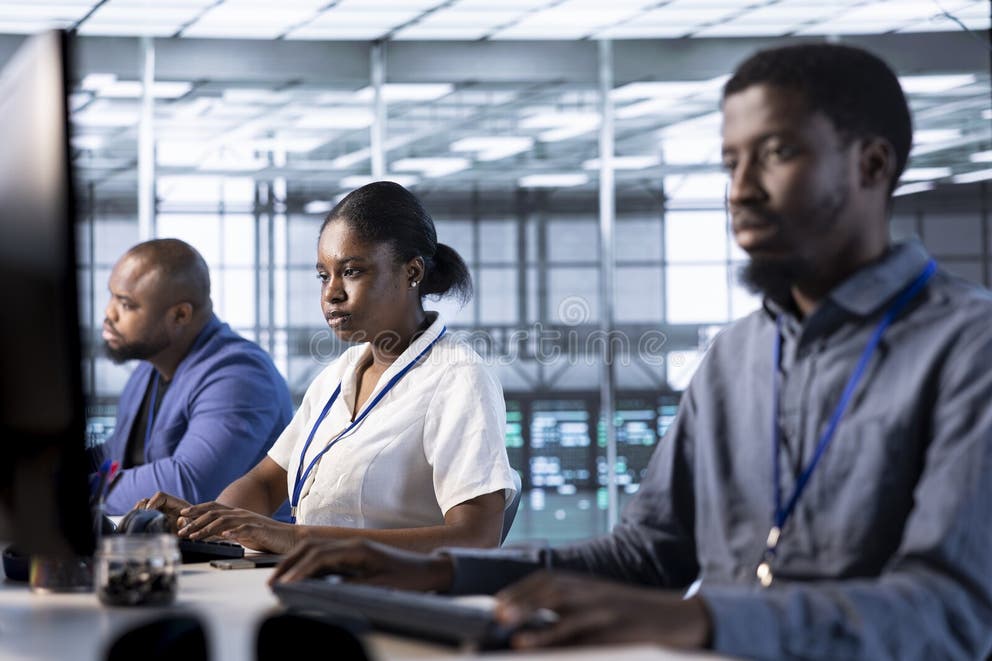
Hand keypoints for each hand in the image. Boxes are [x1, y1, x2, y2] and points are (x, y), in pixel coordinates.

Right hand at [136, 492, 191, 532]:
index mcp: (175, 504)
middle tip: (138, 519)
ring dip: (138, 514)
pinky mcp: (154, 520)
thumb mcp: (194, 526)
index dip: (152, 502)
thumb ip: (188, 523)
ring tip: (136, 523)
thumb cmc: (196, 528)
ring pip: (143, 508)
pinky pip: (142, 517)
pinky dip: (138, 520)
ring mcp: (159, 513)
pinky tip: (136, 528)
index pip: (160, 496)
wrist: (196, 534)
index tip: (148, 511)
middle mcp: (166, 506)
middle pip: (148, 500)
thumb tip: (180, 520)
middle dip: (142, 508)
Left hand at [176, 502, 298, 552]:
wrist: (291, 538)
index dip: (197, 509)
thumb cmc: (268, 537)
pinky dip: (233, 532)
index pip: (213, 508)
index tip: (182, 515)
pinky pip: (245, 529)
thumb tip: (212, 535)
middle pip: (214, 513)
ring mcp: (251, 521)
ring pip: (225, 521)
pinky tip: (224, 536)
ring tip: (194, 536)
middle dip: (196, 520)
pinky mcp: (260, 530)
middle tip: (181, 530)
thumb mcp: (244, 533)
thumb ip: (230, 532)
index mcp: (238, 514)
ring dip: (207, 528)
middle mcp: (242, 514)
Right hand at [268, 538, 453, 591]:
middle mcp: (353, 544)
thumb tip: (326, 590)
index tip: (286, 584)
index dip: (300, 571)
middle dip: (290, 563)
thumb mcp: (381, 586)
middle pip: (311, 547)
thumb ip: (353, 587)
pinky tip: (302, 575)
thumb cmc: (409, 577)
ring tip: (281, 578)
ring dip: (296, 561)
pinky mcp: (355, 553)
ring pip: (316, 548)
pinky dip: (309, 563)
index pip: (319, 557)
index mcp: (358, 549)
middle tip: (274, 581)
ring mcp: (353, 547)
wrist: (429, 569)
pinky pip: (325, 555)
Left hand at [494, 571, 711, 649]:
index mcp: (587, 584)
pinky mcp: (614, 629)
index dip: (521, 590)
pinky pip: (581, 635)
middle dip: (521, 599)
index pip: (548, 579)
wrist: (675, 620)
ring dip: (532, 614)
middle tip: (496, 613)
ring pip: (563, 607)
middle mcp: (593, 592)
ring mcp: (604, 609)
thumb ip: (572, 607)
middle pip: (551, 588)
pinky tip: (536, 644)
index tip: (498, 602)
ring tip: (507, 626)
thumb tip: (533, 623)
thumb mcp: (600, 604)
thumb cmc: (632, 617)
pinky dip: (556, 637)